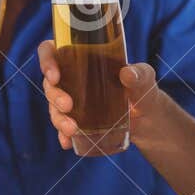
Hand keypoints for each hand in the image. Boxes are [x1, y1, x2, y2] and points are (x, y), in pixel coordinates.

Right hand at [37, 41, 164, 150]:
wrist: (147, 118)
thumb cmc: (143, 88)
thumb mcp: (144, 78)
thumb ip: (140, 74)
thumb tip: (127, 74)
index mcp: (81, 57)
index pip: (52, 51)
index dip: (46, 60)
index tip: (54, 75)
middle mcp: (71, 78)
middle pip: (50, 83)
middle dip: (54, 96)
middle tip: (68, 105)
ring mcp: (72, 100)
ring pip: (53, 106)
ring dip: (58, 118)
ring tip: (72, 129)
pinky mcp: (75, 119)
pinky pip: (61, 127)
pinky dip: (62, 135)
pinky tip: (67, 142)